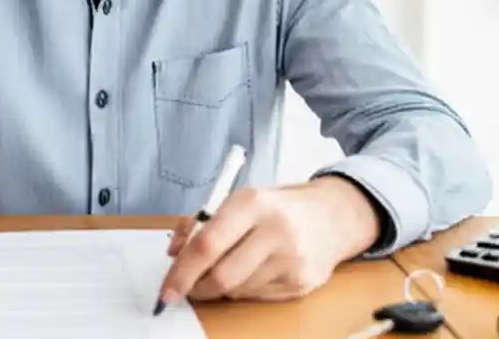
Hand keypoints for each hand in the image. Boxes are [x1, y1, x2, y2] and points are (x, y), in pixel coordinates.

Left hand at [158, 177, 379, 302]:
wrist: (332, 216)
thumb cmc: (274, 208)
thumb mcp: (238, 201)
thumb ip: (200, 223)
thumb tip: (173, 255)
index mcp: (252, 202)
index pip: (208, 244)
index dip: (182, 271)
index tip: (166, 290)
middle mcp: (276, 229)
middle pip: (222, 276)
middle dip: (198, 288)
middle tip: (189, 289)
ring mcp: (293, 258)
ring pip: (238, 290)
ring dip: (222, 288)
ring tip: (228, 269)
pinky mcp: (303, 281)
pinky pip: (258, 296)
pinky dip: (245, 290)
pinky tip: (253, 272)